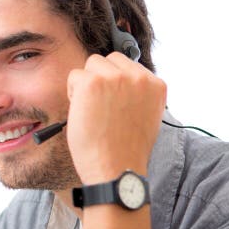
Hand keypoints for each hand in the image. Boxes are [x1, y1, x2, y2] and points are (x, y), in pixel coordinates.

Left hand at [66, 52, 165, 183]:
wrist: (116, 168)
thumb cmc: (125, 150)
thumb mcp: (145, 117)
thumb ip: (137, 96)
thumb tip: (119, 85)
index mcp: (156, 85)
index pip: (128, 66)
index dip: (114, 82)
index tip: (109, 99)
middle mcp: (139, 78)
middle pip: (109, 60)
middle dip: (99, 78)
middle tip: (97, 105)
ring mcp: (116, 78)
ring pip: (91, 65)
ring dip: (85, 84)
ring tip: (90, 110)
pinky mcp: (93, 83)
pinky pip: (74, 76)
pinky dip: (72, 92)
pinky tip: (81, 112)